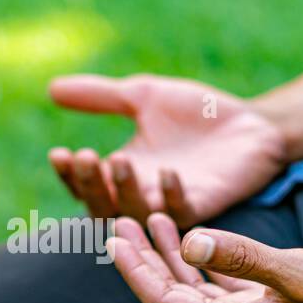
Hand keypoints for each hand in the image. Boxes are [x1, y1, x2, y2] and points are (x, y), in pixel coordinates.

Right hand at [46, 74, 287, 225]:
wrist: (252, 122)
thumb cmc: (197, 113)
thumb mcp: (143, 95)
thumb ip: (101, 96)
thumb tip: (50, 88)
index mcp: (123, 173)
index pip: (85, 185)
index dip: (69, 174)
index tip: (58, 153)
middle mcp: (142, 195)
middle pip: (103, 206)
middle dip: (91, 184)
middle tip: (86, 156)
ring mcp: (172, 204)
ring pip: (137, 213)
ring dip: (125, 191)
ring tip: (119, 160)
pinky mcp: (205, 206)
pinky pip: (183, 212)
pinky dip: (173, 195)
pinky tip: (167, 171)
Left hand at [106, 214, 302, 302]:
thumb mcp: (298, 269)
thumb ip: (243, 256)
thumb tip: (191, 240)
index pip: (164, 302)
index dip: (135, 270)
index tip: (113, 236)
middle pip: (170, 297)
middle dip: (142, 261)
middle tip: (117, 221)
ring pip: (192, 289)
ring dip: (168, 257)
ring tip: (148, 219)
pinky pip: (218, 285)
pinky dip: (199, 260)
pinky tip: (191, 235)